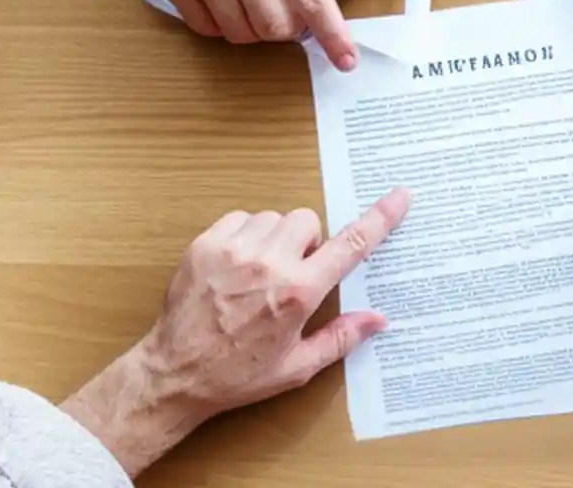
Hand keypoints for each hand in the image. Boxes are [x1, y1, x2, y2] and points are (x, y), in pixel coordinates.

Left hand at [60, 188, 410, 475]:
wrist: (174, 375)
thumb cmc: (236, 375)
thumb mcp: (296, 367)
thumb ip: (341, 337)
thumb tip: (378, 319)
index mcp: (298, 293)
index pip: (350, 245)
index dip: (380, 218)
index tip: (399, 197)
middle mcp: (268, 264)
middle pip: (308, 221)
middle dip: (308, 241)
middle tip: (295, 272)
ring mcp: (233, 250)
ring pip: (274, 217)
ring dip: (276, 237)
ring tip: (262, 272)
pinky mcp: (204, 244)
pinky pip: (240, 218)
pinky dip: (246, 233)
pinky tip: (239, 264)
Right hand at [148, 0, 362, 70]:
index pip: (314, 5)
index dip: (334, 39)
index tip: (346, 60)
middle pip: (278, 30)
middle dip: (294, 27)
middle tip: (293, 4)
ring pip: (244, 35)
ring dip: (260, 28)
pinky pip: (207, 28)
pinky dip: (225, 25)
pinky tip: (231, 0)